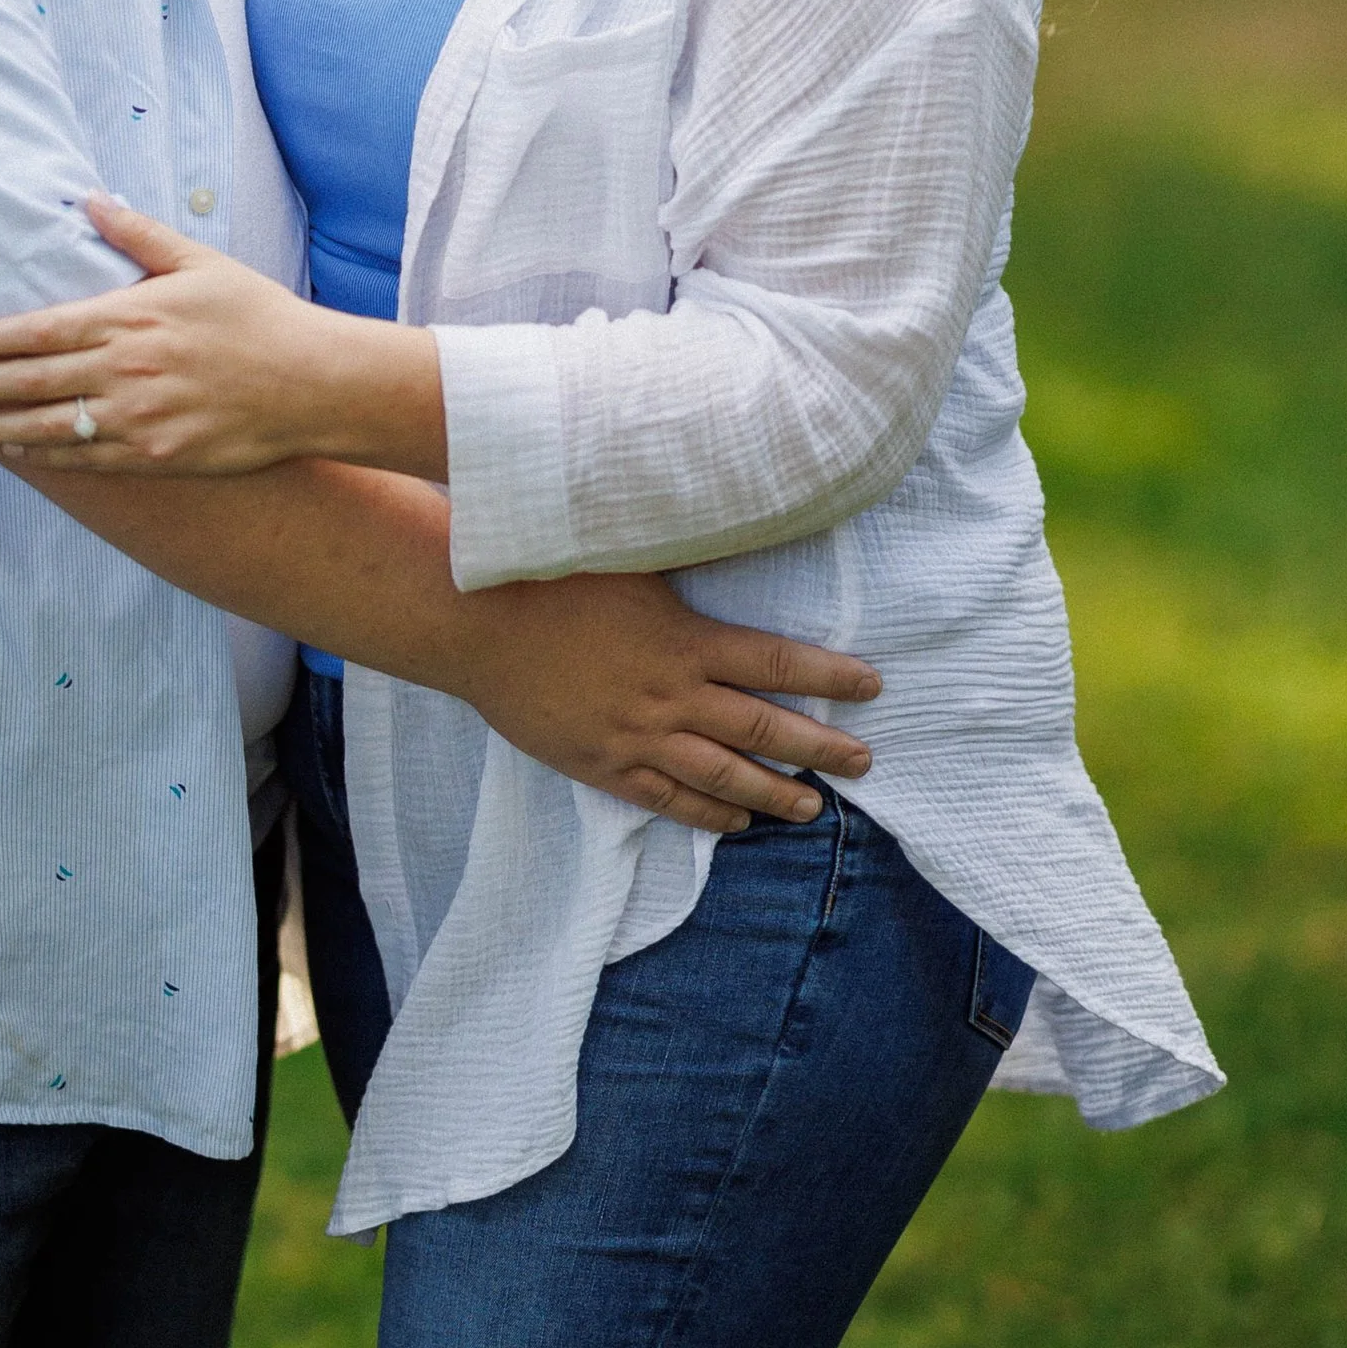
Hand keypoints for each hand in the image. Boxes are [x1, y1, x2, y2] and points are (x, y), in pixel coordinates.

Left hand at [0, 198, 440, 476]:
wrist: (312, 384)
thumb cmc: (258, 317)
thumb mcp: (199, 263)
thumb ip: (137, 235)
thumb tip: (91, 200)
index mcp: (126, 319)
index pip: (34, 331)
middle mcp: (121, 371)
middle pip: (25, 382)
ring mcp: (135, 420)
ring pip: (43, 426)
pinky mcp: (153, 456)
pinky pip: (82, 458)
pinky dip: (39, 454)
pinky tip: (12, 449)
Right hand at [450, 574, 882, 833]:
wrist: (475, 624)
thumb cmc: (551, 578)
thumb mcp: (630, 557)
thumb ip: (686, 557)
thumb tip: (741, 526)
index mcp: (683, 640)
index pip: (774, 661)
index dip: (828, 675)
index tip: (871, 685)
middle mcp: (669, 695)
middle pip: (762, 728)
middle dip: (820, 747)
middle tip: (863, 762)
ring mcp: (636, 736)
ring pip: (721, 776)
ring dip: (774, 793)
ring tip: (813, 807)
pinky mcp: (601, 763)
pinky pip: (666, 798)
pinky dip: (707, 813)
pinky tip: (736, 821)